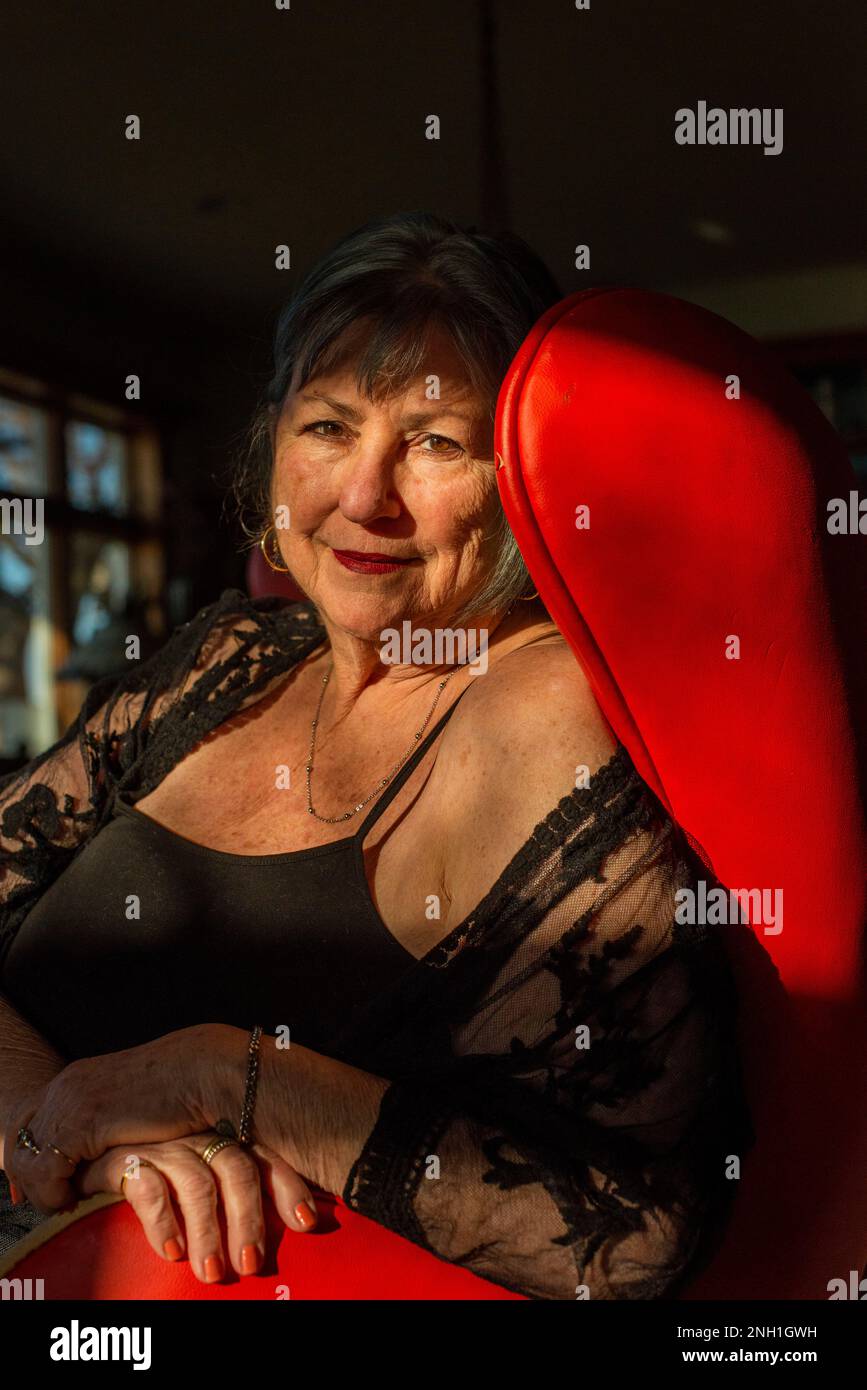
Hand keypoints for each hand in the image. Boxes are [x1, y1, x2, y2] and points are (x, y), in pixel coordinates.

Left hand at [3, 1025, 221, 1213]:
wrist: (207, 1073)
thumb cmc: (183, 1094)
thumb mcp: (131, 1108)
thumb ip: (106, 1127)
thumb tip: (95, 1154)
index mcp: (77, 1079)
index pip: (25, 1117)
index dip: (24, 1151)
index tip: (30, 1185)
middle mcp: (66, 1086)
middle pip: (17, 1136)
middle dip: (23, 1172)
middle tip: (43, 1200)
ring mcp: (71, 1102)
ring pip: (26, 1157)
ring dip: (41, 1188)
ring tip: (65, 1204)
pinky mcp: (83, 1123)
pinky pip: (46, 1170)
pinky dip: (54, 1192)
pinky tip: (76, 1201)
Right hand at [71, 1133, 318, 1283]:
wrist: (93, 1152)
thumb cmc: (161, 1181)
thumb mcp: (204, 1184)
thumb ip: (234, 1202)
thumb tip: (284, 1236)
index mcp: (225, 1140)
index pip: (264, 1158)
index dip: (288, 1187)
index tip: (307, 1222)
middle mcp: (200, 1137)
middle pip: (236, 1169)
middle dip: (248, 1219)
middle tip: (250, 1264)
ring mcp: (164, 1146)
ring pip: (198, 1184)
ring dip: (208, 1231)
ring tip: (212, 1272)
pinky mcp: (125, 1159)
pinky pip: (149, 1189)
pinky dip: (163, 1222)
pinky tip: (170, 1252)